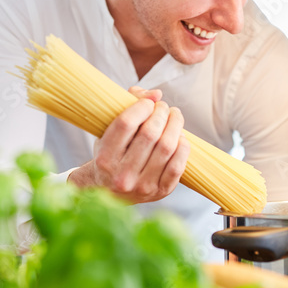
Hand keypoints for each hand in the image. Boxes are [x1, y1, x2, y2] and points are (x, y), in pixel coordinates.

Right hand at [70, 87, 189, 203]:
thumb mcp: (108, 131)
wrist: (109, 193)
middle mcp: (122, 176)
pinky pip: (178, 165)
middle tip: (163, 107)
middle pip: (150, 134)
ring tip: (174, 115)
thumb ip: (128, 105)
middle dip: (161, 113)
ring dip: (175, 125)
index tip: (148, 102)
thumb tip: (156, 95)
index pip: (126, 124)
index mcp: (104, 159)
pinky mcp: (161, 192)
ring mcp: (142, 187)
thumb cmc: (111, 155)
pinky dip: (182, 146)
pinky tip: (179, 137)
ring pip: (167, 147)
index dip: (142, 106)